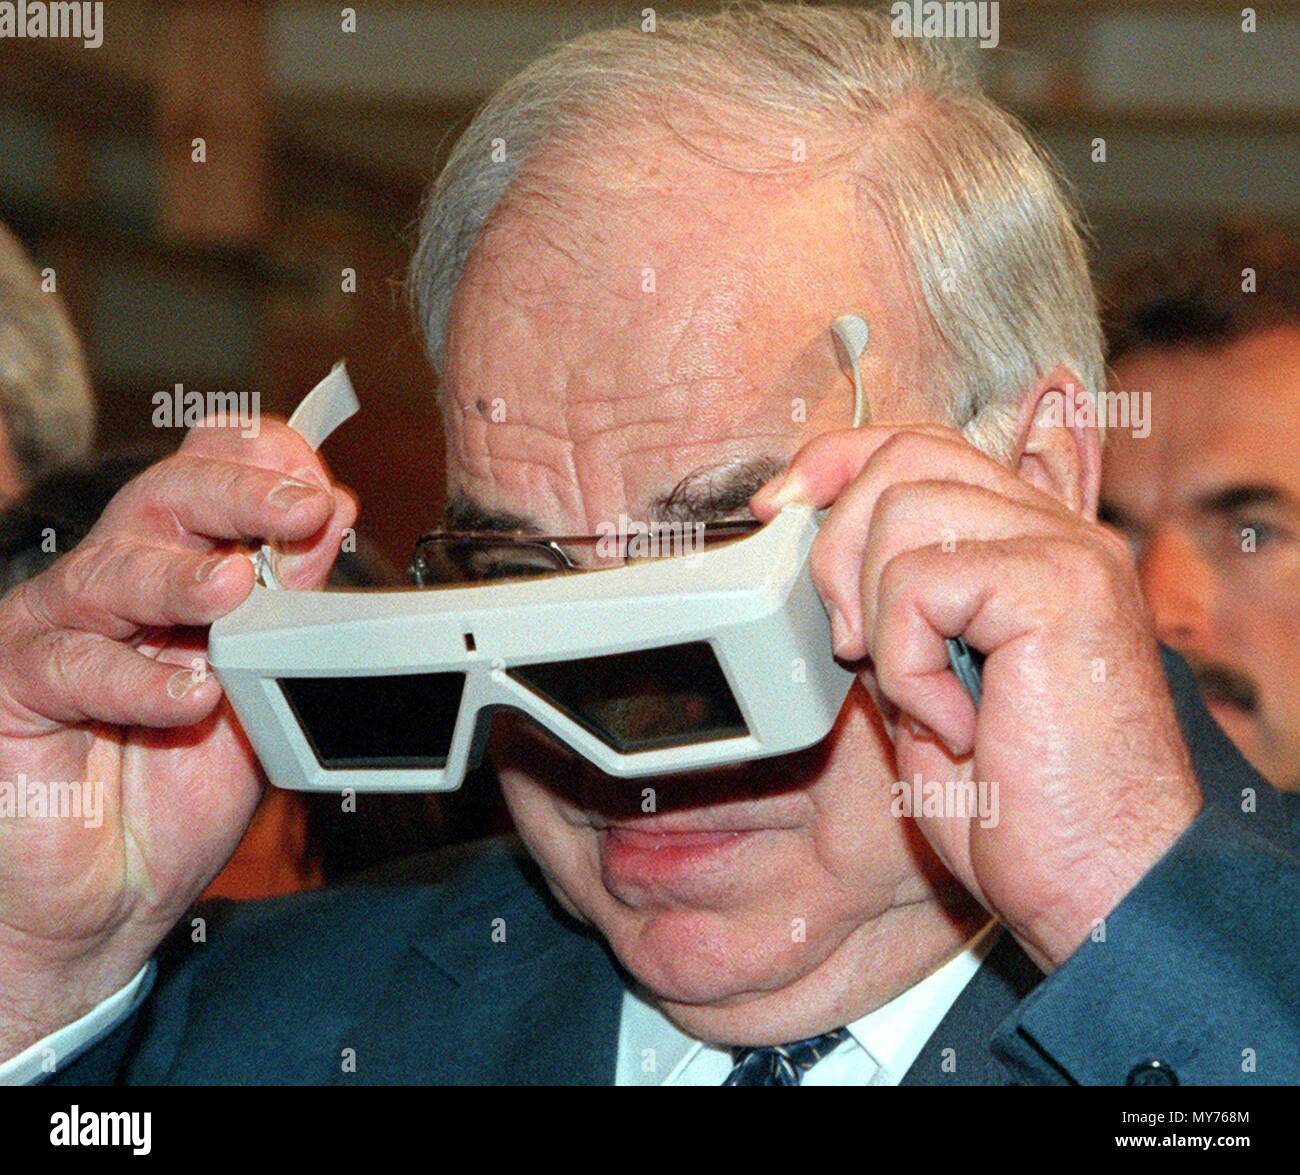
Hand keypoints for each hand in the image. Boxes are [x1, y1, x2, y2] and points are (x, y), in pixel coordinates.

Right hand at [0, 420, 355, 1058]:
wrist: (110, 896)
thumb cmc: (177, 789)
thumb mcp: (258, 692)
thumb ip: (290, 608)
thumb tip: (329, 519)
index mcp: (180, 570)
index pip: (208, 478)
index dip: (260, 465)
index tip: (320, 484)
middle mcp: (118, 585)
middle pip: (164, 499)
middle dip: (239, 493)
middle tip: (302, 507)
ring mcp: (62, 631)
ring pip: (113, 573)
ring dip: (181, 577)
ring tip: (237, 588)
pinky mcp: (18, 688)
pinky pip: (72, 667)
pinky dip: (138, 680)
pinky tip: (191, 694)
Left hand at [751, 426, 1201, 970]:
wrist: (1100, 882)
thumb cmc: (1019, 805)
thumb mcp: (927, 686)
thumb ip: (895, 609)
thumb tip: (829, 563)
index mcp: (1026, 545)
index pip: (920, 445)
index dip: (836, 461)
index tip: (777, 505)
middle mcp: (1054, 531)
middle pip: (902, 455)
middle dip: (836, 545)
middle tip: (849, 642)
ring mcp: (1065, 552)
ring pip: (902, 507)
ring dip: (876, 614)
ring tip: (916, 692)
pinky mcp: (1060, 588)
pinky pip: (922, 583)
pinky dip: (907, 663)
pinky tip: (953, 722)